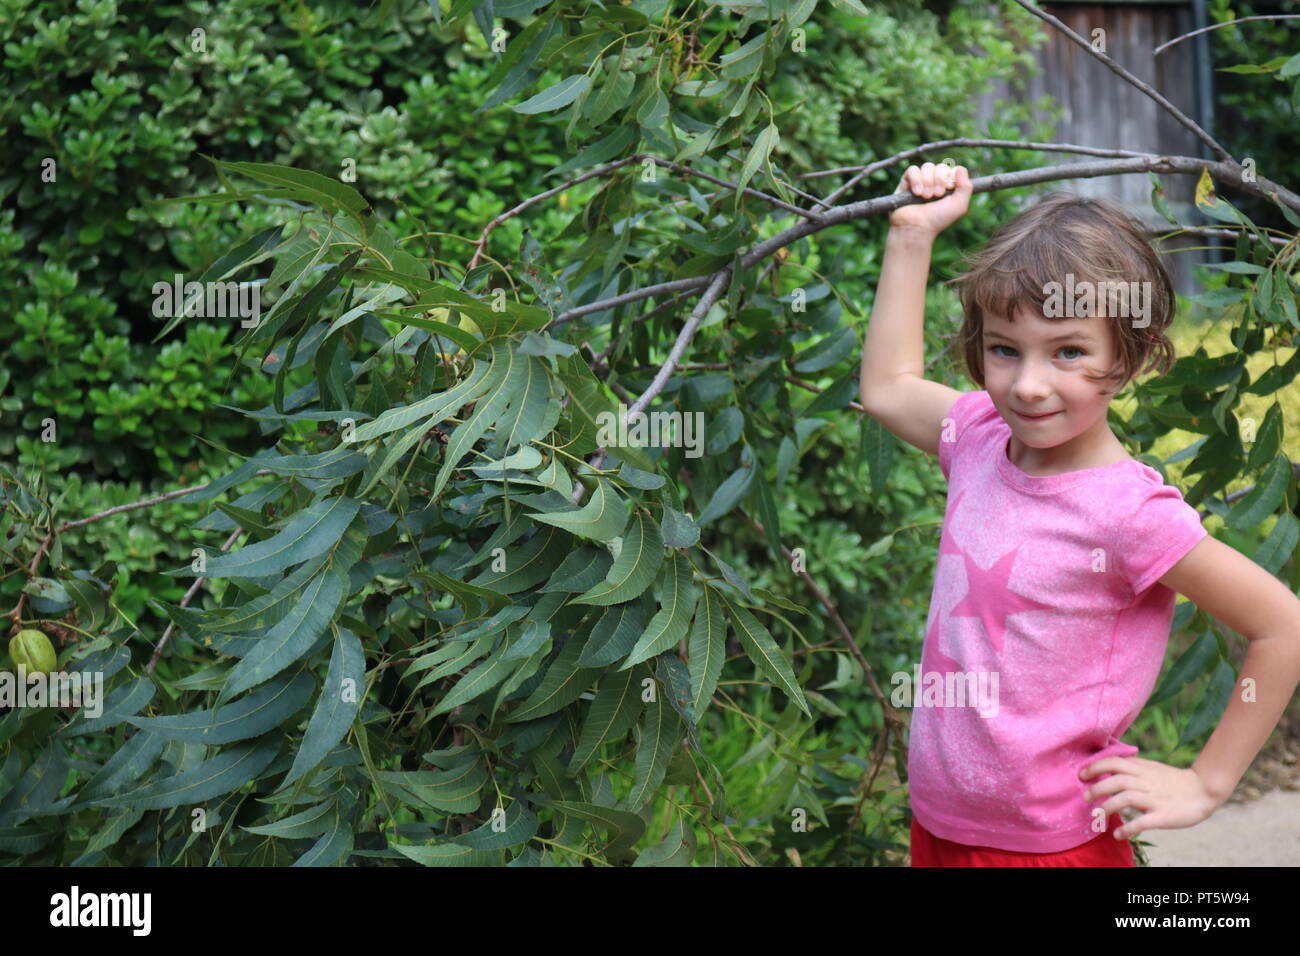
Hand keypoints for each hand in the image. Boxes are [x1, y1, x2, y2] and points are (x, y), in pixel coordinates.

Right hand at [890, 162, 972, 235]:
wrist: (917, 227)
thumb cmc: (938, 219)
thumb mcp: (959, 205)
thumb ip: (966, 187)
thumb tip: (959, 169)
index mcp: (948, 187)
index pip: (953, 169)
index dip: (951, 177)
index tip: (948, 189)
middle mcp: (935, 182)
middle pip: (941, 167)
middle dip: (939, 180)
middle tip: (936, 195)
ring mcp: (920, 181)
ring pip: (927, 166)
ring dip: (927, 181)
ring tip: (925, 197)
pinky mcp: (906, 182)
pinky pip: (912, 169)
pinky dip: (916, 179)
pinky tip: (916, 192)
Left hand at [1079, 756, 1224, 839]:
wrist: (1204, 790)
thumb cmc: (1174, 781)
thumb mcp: (1151, 768)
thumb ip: (1132, 767)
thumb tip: (1108, 767)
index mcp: (1142, 769)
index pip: (1114, 762)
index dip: (1095, 767)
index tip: (1081, 775)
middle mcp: (1146, 782)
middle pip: (1116, 780)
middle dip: (1097, 788)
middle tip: (1086, 797)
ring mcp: (1155, 798)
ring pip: (1126, 798)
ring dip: (1108, 807)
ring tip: (1098, 816)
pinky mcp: (1164, 815)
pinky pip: (1143, 822)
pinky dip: (1129, 828)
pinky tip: (1119, 834)